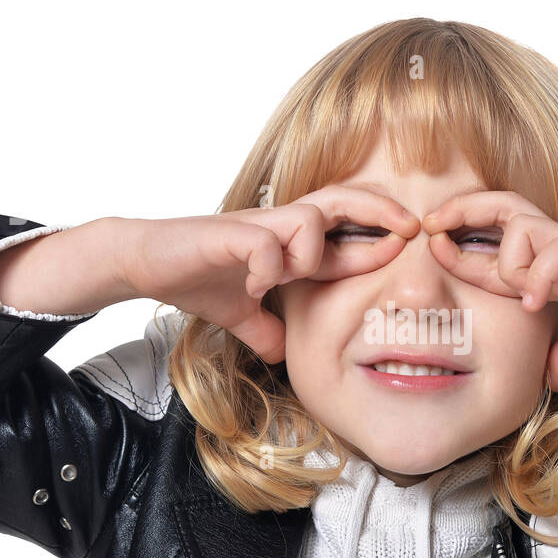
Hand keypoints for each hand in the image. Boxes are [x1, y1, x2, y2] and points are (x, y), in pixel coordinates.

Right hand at [123, 185, 420, 362]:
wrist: (147, 263)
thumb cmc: (197, 278)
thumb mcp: (242, 316)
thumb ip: (268, 332)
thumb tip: (286, 357)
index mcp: (290, 245)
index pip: (346, 234)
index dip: (379, 240)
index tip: (410, 247)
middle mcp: (279, 228)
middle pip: (340, 201)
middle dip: (378, 212)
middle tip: (410, 229)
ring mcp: (256, 227)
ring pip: (308, 218)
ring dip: (313, 251)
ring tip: (293, 279)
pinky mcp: (227, 233)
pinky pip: (265, 242)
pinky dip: (269, 267)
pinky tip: (256, 288)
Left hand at [422, 191, 557, 391]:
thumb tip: (546, 383)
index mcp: (545, 265)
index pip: (490, 250)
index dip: (458, 251)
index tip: (430, 251)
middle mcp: (554, 248)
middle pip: (499, 208)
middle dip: (461, 211)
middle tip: (430, 226)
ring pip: (520, 229)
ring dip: (507, 261)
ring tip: (519, 296)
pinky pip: (556, 253)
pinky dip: (539, 276)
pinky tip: (534, 304)